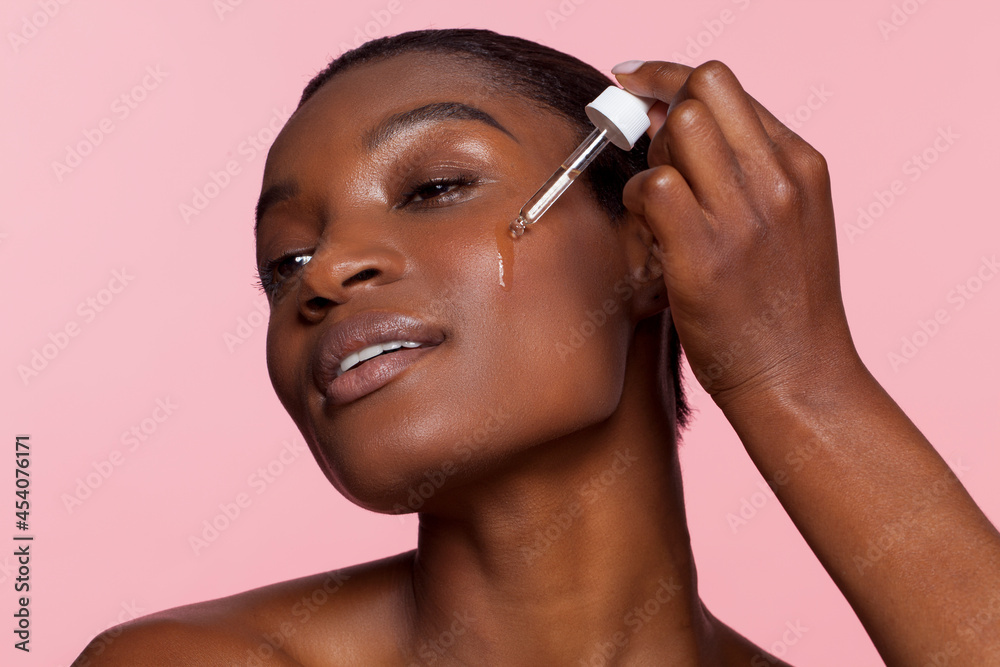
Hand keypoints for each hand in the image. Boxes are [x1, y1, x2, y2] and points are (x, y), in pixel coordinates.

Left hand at [616, 60, 860, 410]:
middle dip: (659, 112)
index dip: (669, 77)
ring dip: (650, 158)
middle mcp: (778, 179)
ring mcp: (744, 215)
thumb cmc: (782, 307)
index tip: (634, 81)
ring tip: (660, 207)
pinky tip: (650, 233)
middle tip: (650, 157)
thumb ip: (745, 170)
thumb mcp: (788, 222)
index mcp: (800, 164)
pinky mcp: (705, 254)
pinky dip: (638, 200)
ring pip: (677, 129)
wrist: (800, 378)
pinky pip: (652, 187)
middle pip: (699, 92)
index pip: (725, 85)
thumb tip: (671, 124)